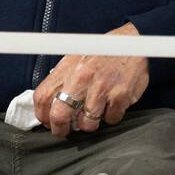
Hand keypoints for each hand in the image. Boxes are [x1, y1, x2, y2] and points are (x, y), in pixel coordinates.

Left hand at [32, 23, 149, 135]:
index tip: (48, 122)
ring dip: (89, 124)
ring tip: (93, 113)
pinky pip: (110, 119)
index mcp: (67, 68)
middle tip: (65, 130)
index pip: (42, 97)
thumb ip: (63, 79)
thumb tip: (50, 102)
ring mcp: (101, 88)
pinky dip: (110, 116)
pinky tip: (111, 105)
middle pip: (59, 115)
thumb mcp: (76, 59)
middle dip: (60, 129)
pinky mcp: (120, 96)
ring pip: (86, 124)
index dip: (43, 115)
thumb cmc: (102, 52)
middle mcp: (81, 78)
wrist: (132, 43)